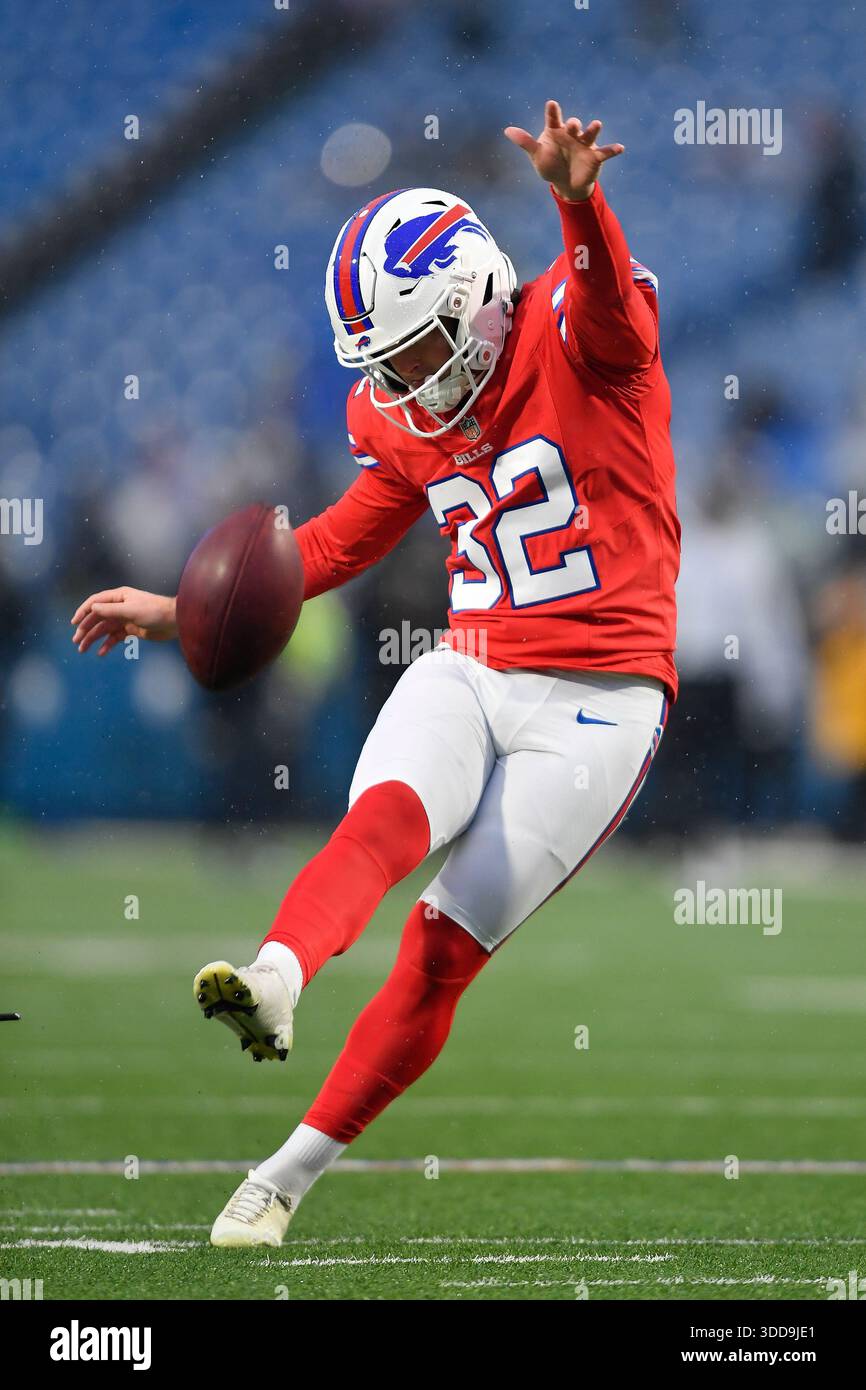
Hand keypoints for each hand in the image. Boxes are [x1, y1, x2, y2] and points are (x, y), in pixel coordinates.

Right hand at [71, 587, 177, 655]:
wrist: (175, 621)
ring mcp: (125, 619)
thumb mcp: (130, 610)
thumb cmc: (154, 611)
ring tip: (83, 650)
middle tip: (77, 642)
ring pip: (104, 629)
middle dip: (86, 629)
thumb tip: (92, 608)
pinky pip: (115, 638)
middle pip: (97, 618)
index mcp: (118, 597)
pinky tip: (101, 653)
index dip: (83, 612)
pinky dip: (108, 644)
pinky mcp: (131, 630)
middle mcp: (119, 607)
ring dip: (93, 639)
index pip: (95, 603)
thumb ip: (110, 610)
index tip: (74, 623)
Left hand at [504, 99, 623, 201]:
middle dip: (573, 124)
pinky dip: (613, 150)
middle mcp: (571, 134)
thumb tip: (507, 131)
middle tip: (572, 125)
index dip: (553, 112)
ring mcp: (584, 144)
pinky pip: (605, 152)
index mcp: (556, 131)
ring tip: (596, 124)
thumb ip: (525, 142)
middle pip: (573, 125)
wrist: (565, 183)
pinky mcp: (595, 157)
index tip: (551, 104)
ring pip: (589, 134)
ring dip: (592, 130)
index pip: (553, 119)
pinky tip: (620, 148)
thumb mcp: (536, 155)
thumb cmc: (550, 165)